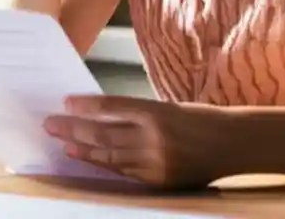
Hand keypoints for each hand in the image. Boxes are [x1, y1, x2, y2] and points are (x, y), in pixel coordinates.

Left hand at [44, 95, 225, 188]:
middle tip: (50, 123)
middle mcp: (156, 138)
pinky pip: (124, 172)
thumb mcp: (169, 108)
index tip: (65, 102)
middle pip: (105, 132)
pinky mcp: (159, 181)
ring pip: (110, 155)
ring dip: (83, 148)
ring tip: (62, 142)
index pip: (113, 107)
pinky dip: (104, 163)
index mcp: (159, 113)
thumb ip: (137, 113)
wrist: (235, 144)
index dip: (86, 106)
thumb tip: (99, 115)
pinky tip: (88, 156)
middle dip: (74, 128)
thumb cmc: (201, 120)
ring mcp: (157, 163)